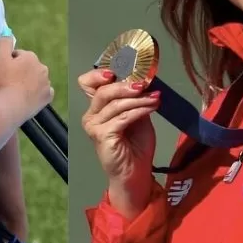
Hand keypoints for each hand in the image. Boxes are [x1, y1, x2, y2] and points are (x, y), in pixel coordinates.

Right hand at [0, 37, 52, 115]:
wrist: (11, 106)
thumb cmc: (3, 81)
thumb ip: (4, 43)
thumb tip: (7, 32)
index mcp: (31, 56)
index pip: (18, 55)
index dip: (9, 63)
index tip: (3, 72)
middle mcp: (42, 67)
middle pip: (29, 67)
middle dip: (21, 72)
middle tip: (8, 82)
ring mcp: (47, 83)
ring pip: (36, 79)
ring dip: (29, 82)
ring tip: (16, 90)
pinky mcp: (48, 97)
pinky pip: (43, 92)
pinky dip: (36, 93)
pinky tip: (27, 97)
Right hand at [78, 69, 159, 215]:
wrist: (135, 174)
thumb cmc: (136, 147)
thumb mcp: (138, 116)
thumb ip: (136, 99)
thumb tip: (144, 79)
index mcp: (97, 108)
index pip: (88, 82)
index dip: (100, 73)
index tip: (120, 68)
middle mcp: (91, 116)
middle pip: (103, 91)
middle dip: (126, 84)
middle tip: (144, 83)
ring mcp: (94, 127)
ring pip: (115, 104)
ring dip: (138, 98)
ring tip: (154, 98)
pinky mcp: (102, 137)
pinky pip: (122, 117)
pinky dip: (139, 110)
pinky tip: (152, 107)